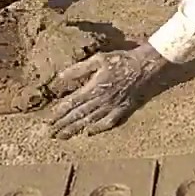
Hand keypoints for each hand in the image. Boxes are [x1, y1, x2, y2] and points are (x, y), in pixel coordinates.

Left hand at [47, 44, 167, 138]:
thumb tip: (60, 77)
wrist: (146, 66)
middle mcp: (101, 100)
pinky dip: (97, 129)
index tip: (48, 120)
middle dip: (63, 125)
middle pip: (78, 115)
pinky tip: (88, 133)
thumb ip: (79, 69)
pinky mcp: (123, 109)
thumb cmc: (122, 60)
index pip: (72, 103)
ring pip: (90, 121)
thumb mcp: (98, 59)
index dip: (59, 113)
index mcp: (94, 88)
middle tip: (50, 134)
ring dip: (75, 129)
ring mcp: (112, 107)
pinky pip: (108, 122)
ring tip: (63, 136)